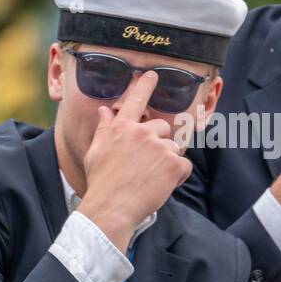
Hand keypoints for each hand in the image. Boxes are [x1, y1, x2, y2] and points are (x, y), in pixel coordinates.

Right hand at [77, 72, 192, 248]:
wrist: (111, 207)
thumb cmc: (101, 181)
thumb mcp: (96, 152)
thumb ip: (104, 129)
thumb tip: (104, 110)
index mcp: (122, 127)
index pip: (136, 100)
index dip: (145, 86)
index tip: (152, 75)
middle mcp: (142, 132)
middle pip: (163, 129)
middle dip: (160, 145)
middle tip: (147, 165)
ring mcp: (159, 147)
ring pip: (174, 149)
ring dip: (168, 163)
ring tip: (151, 179)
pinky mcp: (173, 164)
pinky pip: (184, 166)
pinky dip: (177, 177)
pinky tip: (162, 186)